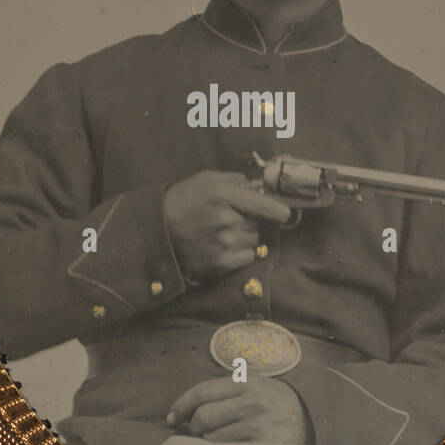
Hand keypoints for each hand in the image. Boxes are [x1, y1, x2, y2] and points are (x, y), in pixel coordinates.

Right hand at [163, 171, 291, 281]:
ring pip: (254, 239)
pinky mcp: (220, 264)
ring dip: (245, 236)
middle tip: (230, 217)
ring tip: (223, 232)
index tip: (285, 213)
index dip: (279, 210)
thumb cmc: (185, 200)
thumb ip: (236, 180)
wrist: (159, 229)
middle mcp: (226, 221)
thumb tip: (260, 188)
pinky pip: (247, 257)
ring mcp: (223, 244)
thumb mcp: (208, 179)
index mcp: (224, 196)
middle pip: (259, 223)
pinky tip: (223, 245)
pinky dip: (241, 252)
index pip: (264, 206)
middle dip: (251, 219)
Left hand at [166, 375, 310, 444]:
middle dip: (192, 429)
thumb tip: (185, 411)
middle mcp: (255, 401)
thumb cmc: (280, 418)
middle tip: (195, 436)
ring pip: (210, 438)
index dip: (181, 405)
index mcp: (251, 382)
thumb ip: (231, 392)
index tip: (172, 418)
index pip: (203, 391)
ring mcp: (259, 426)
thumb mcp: (262, 392)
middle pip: (202, 416)